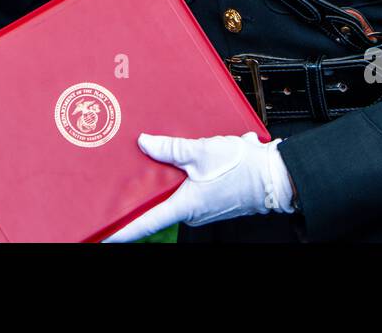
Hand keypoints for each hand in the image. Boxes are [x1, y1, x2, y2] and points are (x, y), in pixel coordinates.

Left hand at [103, 131, 294, 242]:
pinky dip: (195, 171)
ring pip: (180, 191)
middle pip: (161, 202)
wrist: (277, 175)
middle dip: (148, 189)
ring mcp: (206, 207)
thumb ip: (170, 149)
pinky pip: (197, 185)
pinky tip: (202, 153)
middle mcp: (194, 212)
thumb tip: (145, 144)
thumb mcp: (201, 152)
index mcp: (185, 205)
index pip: (146, 223)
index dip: (122, 231)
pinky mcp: (217, 198)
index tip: (104, 236)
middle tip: (131, 177)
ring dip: (175, 175)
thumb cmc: (244, 169)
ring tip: (172, 156)